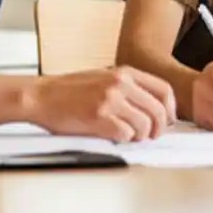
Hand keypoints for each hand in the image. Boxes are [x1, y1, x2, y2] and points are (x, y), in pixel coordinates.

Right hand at [23, 68, 176, 141]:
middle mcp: (121, 83)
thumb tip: (152, 108)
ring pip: (145, 126)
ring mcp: (110, 99)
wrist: (40, 96)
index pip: (164, 90)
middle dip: (159, 129)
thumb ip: (128, 88)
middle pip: (159, 111)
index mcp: (125, 73)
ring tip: (128, 136)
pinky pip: (125, 134)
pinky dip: (122, 139)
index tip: (168, 121)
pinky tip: (113, 136)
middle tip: (151, 137)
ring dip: (139, 137)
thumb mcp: (104, 77)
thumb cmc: (69, 90)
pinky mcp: (99, 116)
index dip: (171, 110)